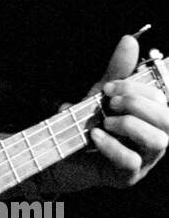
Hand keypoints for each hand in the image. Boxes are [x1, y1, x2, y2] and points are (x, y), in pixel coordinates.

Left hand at [53, 34, 168, 191]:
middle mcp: (155, 139)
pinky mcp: (126, 177)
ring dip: (131, 125)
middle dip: (138, 104)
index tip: (109, 86)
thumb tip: (129, 39)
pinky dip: (113, 145)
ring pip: (159, 142)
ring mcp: (144, 161)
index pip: (162, 99)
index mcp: (153, 118)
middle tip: (111, 103)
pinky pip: (131, 161)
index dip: (137, 88)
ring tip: (106, 121)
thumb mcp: (103, 95)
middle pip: (168, 120)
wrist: (60, 153)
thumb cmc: (90, 124)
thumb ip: (118, 71)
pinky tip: (96, 135)